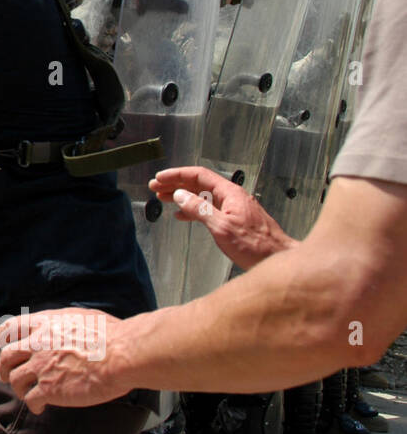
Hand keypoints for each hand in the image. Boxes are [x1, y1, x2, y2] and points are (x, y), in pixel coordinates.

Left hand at [0, 308, 126, 413]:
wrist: (121, 355)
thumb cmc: (111, 335)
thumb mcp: (82, 317)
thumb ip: (64, 323)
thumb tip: (63, 327)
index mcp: (45, 324)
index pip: (12, 327)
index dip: (0, 335)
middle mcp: (37, 344)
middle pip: (7, 356)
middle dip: (3, 366)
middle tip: (4, 374)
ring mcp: (41, 367)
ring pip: (15, 379)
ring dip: (18, 387)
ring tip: (24, 393)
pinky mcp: (49, 389)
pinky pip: (31, 399)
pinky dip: (32, 404)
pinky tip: (39, 409)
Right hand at [148, 166, 296, 268]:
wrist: (278, 259)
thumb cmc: (255, 245)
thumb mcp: (222, 227)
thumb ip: (200, 210)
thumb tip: (180, 195)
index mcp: (231, 193)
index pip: (199, 175)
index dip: (177, 175)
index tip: (160, 178)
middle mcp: (232, 196)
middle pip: (199, 184)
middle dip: (176, 184)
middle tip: (155, 188)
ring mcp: (234, 208)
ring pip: (203, 196)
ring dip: (182, 196)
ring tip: (163, 199)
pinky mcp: (234, 219)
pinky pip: (209, 209)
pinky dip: (193, 210)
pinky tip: (181, 216)